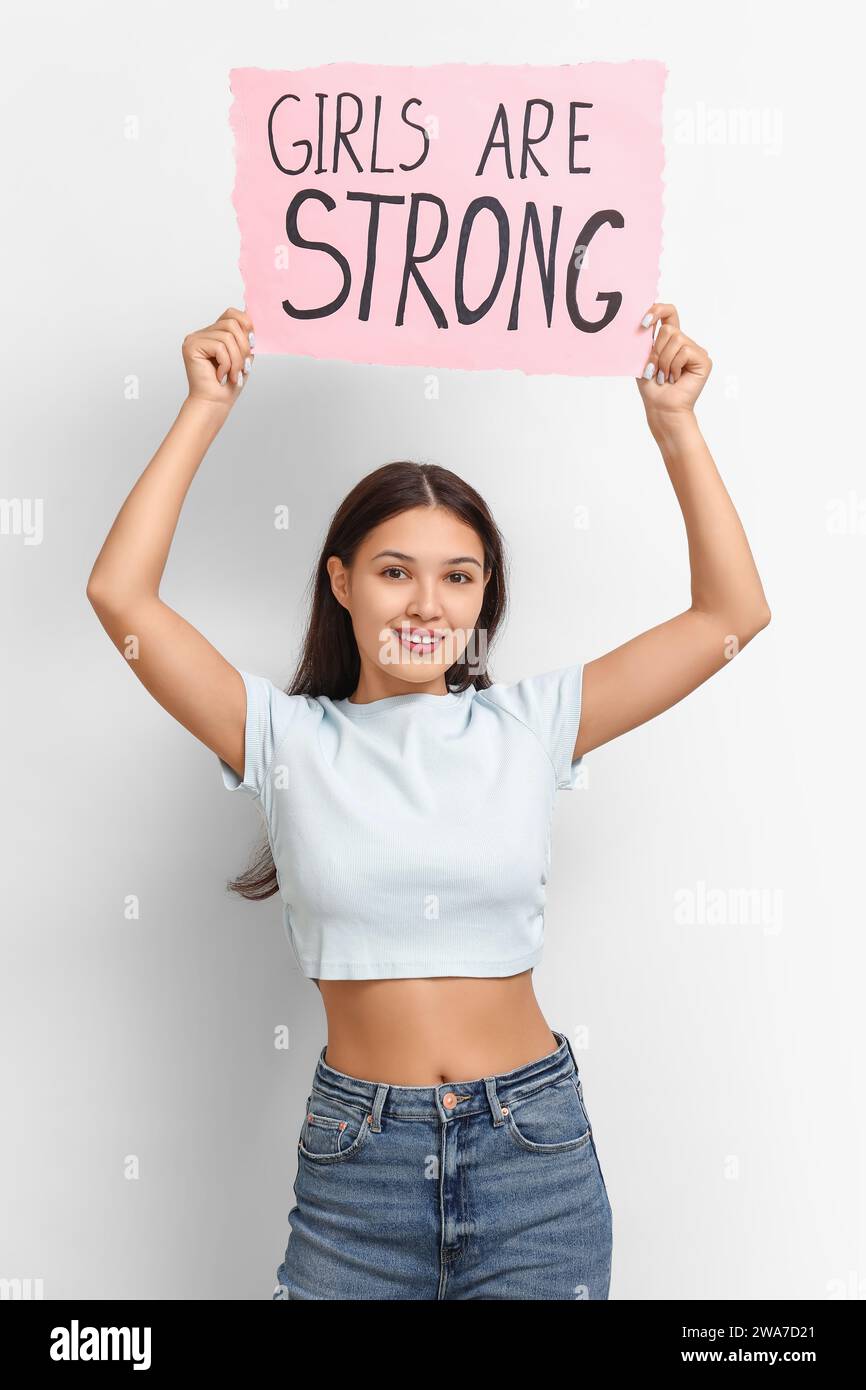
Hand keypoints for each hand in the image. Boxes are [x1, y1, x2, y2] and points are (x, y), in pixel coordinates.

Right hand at [182, 306, 255, 407]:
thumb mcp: (244, 357)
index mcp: (214, 334)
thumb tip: (251, 319)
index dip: (245, 323)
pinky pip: (219, 346)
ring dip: (236, 359)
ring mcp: (195, 339)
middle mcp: (202, 333)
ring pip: (227, 337)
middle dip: (243, 346)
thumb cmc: (228, 384)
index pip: (231, 314)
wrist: (215, 404)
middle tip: (244, 366)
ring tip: (233, 374)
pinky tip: (221, 375)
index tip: (252, 342)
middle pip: (231, 323)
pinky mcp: (191, 346)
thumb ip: (245, 339)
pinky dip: (226, 363)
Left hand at [635, 303, 710, 420]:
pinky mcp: (704, 360)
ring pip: (676, 339)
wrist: (662, 408)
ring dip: (664, 361)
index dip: (657, 310)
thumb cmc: (652, 387)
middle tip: (655, 370)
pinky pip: (684, 351)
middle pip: (669, 328)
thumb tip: (644, 320)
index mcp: (670, 340)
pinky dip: (674, 367)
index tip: (644, 322)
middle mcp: (685, 342)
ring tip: (664, 377)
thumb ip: (646, 339)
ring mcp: (696, 350)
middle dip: (656, 351)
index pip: (668, 313)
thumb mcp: (643, 359)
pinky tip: (676, 379)